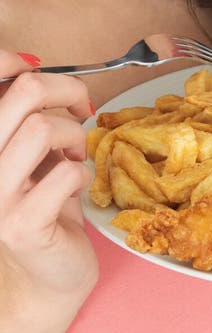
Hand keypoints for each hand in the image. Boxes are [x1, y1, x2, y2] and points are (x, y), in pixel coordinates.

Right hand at [0, 50, 97, 302]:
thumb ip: (24, 110)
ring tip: (74, 154)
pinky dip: (83, 173)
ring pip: (45, 127)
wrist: (50, 270)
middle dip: (66, 90)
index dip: (7, 61)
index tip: (32, 67)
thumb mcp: (32, 146)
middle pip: (24, 93)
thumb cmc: (44, 199)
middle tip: (81, 108)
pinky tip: (75, 187)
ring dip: (75, 137)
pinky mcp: (20, 225)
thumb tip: (28, 63)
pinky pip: (67, 172)